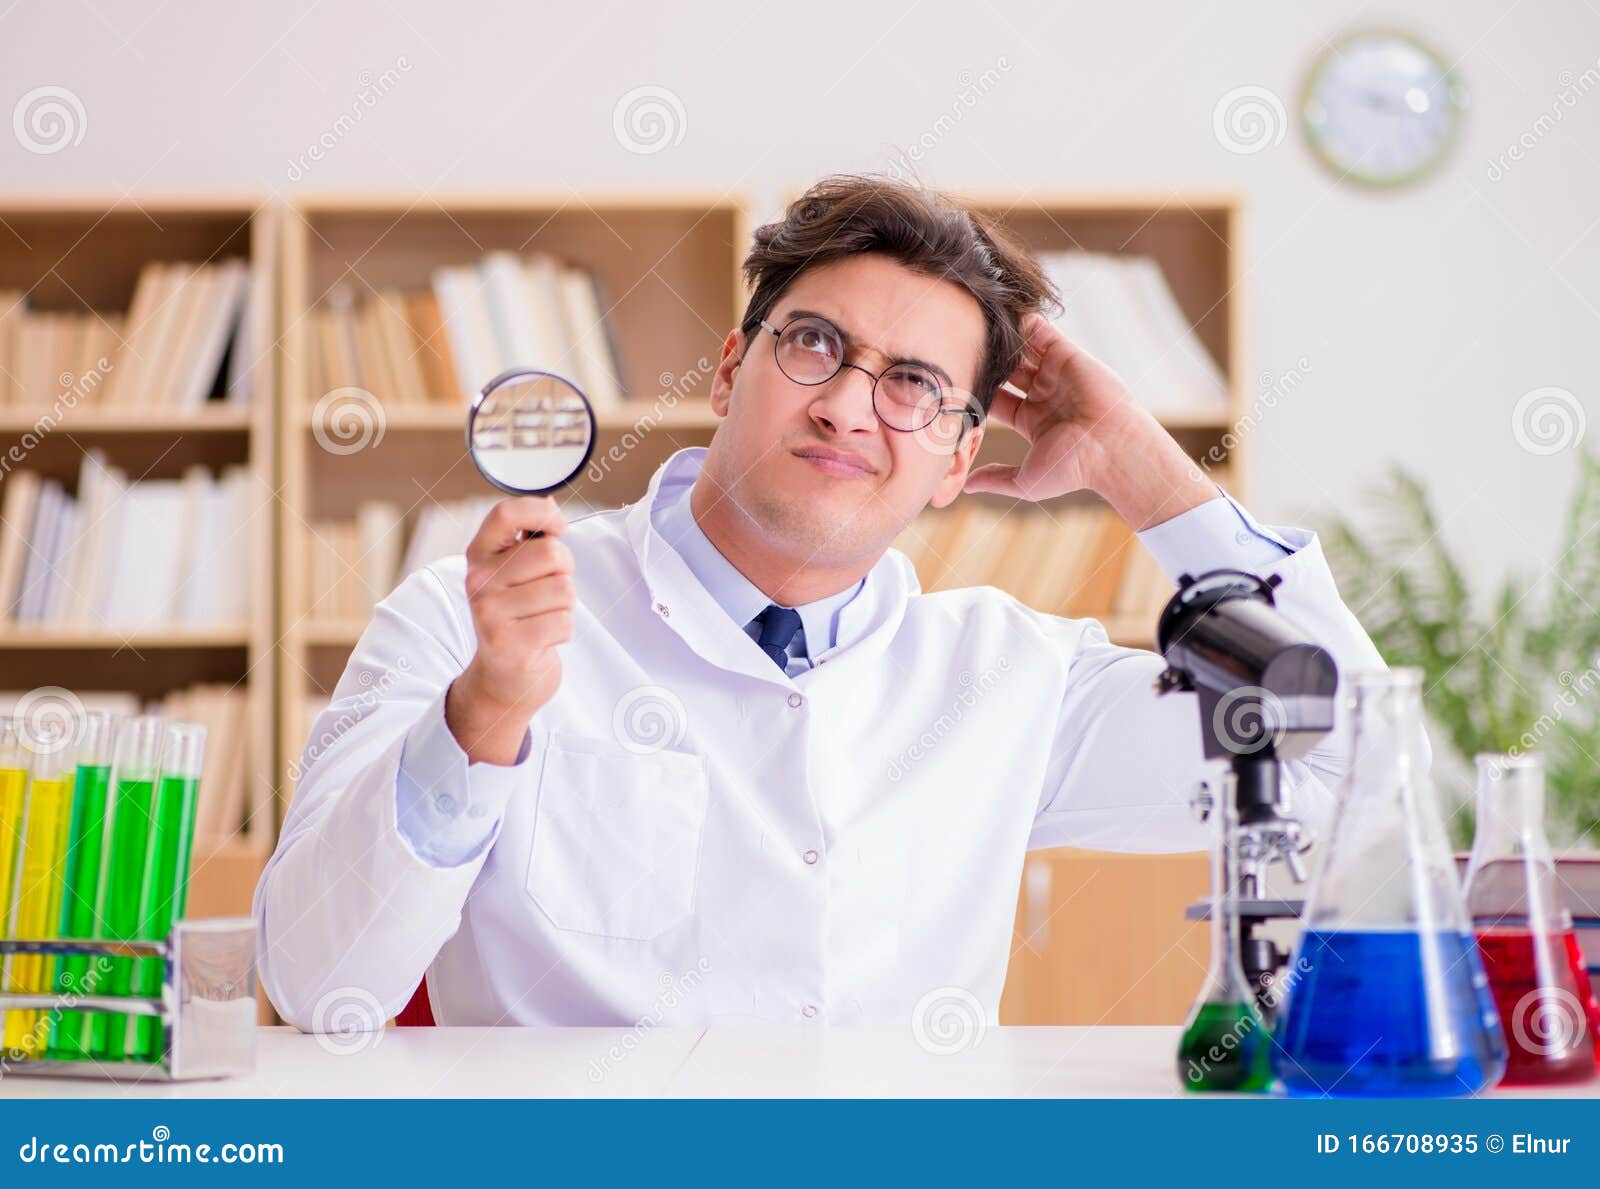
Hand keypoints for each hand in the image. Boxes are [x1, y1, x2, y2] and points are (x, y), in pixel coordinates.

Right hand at [446, 497, 574, 763]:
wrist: (500, 679)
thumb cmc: (516, 618)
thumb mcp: (512, 574)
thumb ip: (527, 541)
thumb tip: (550, 505)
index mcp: (479, 556)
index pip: (506, 513)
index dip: (542, 513)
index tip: (558, 528)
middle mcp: (479, 582)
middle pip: (551, 553)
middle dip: (564, 571)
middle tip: (548, 593)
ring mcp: (490, 613)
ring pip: (563, 589)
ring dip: (565, 606)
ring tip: (542, 617)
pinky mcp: (509, 644)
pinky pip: (563, 621)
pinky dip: (563, 631)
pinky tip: (543, 639)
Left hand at [962, 314, 1215, 530]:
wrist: (1111, 449)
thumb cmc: (1074, 468)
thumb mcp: (1027, 480)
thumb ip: (996, 478)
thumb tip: (965, 486)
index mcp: (1033, 421)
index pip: (999, 401)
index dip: (980, 392)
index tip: (956, 385)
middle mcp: (1044, 395)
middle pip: (1009, 374)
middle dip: (989, 365)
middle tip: (958, 351)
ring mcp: (1056, 374)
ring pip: (1023, 351)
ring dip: (1003, 342)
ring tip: (975, 326)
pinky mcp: (1067, 355)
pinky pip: (1042, 333)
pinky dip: (1024, 323)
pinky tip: (1000, 316)